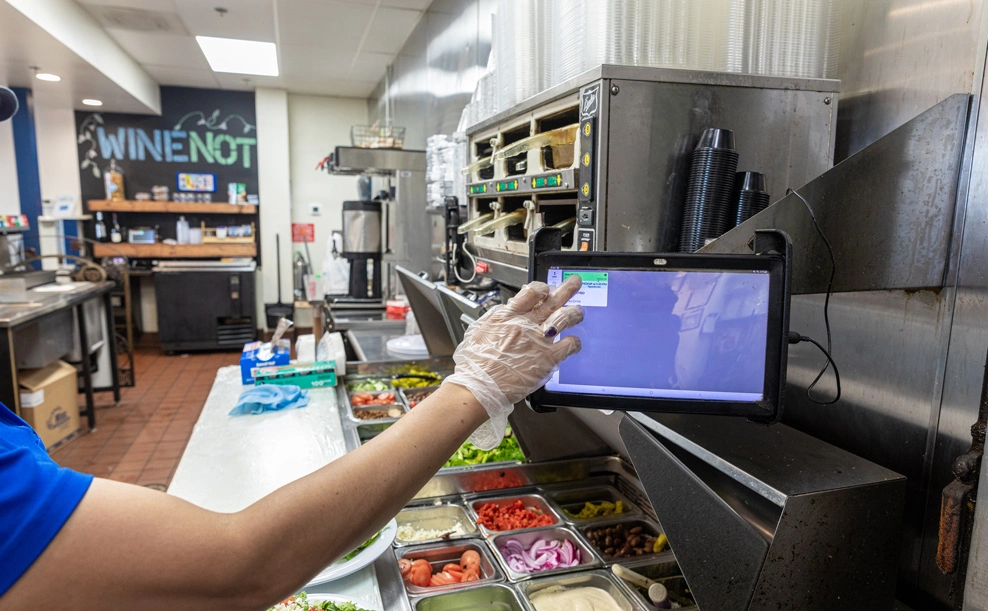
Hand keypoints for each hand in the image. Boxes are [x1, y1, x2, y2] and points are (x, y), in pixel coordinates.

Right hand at [444, 275, 584, 448]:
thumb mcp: (477, 331)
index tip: (547, 289)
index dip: (543, 288)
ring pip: (564, 318)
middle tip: (574, 283)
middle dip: (566, 289)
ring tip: (579, 312)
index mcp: (507, 316)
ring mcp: (538, 340)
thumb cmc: (474, 365)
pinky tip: (575, 343)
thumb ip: (494, 319)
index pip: (531, 292)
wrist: (478, 388)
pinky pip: (569, 345)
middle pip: (551, 300)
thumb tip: (504, 310)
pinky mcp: (547, 359)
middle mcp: (525, 324)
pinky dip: (575, 342)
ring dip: (574, 313)